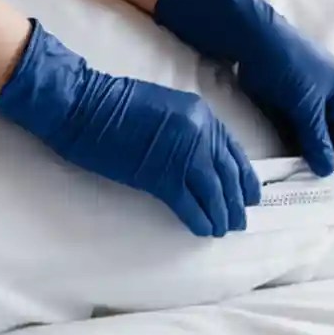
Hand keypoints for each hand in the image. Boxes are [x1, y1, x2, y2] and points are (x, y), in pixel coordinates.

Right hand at [0, 20, 260, 236]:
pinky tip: (203, 230)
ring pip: (213, 192)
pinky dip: (199, 219)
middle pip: (227, 175)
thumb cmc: (113, 105)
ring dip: (220, 214)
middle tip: (239, 221)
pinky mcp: (161, 176)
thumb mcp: (165, 106)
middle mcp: (200, 134)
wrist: (83, 106)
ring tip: (223, 229)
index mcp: (201, 114)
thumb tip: (201, 158)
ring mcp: (183, 155)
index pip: (233, 151)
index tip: (250, 196)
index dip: (244, 177)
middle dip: (235, 201)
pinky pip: (189, 204)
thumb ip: (188, 129)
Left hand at [154, 0, 333, 202]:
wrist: (252, 41)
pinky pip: (300, 138)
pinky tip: (299, 174)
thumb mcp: (308, 104)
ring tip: (319, 192)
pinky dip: (302, 155)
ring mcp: (310, 107)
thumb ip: (318, 138)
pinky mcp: (288, 111)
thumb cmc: (290, 64)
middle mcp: (333, 102)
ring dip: (323, 164)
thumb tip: (327, 169)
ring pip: (322, 142)